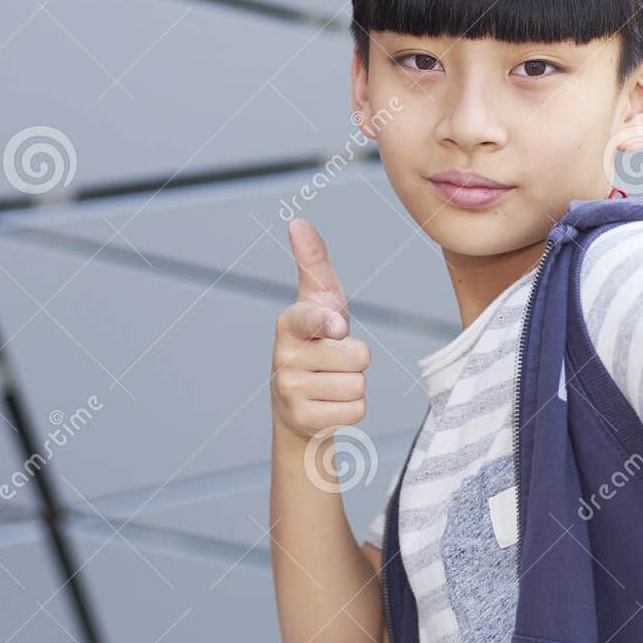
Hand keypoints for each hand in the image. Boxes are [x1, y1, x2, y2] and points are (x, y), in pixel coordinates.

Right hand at [271, 219, 370, 439]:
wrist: (300, 402)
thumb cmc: (317, 341)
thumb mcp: (321, 302)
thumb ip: (313, 263)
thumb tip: (297, 222)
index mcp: (289, 324)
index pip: (310, 319)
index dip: (327, 323)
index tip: (338, 326)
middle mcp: (283, 357)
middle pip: (358, 355)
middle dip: (356, 358)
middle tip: (335, 361)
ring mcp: (290, 391)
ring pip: (358, 384)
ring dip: (355, 384)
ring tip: (332, 381)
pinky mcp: (303, 420)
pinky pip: (356, 410)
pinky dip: (351, 408)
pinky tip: (330, 403)